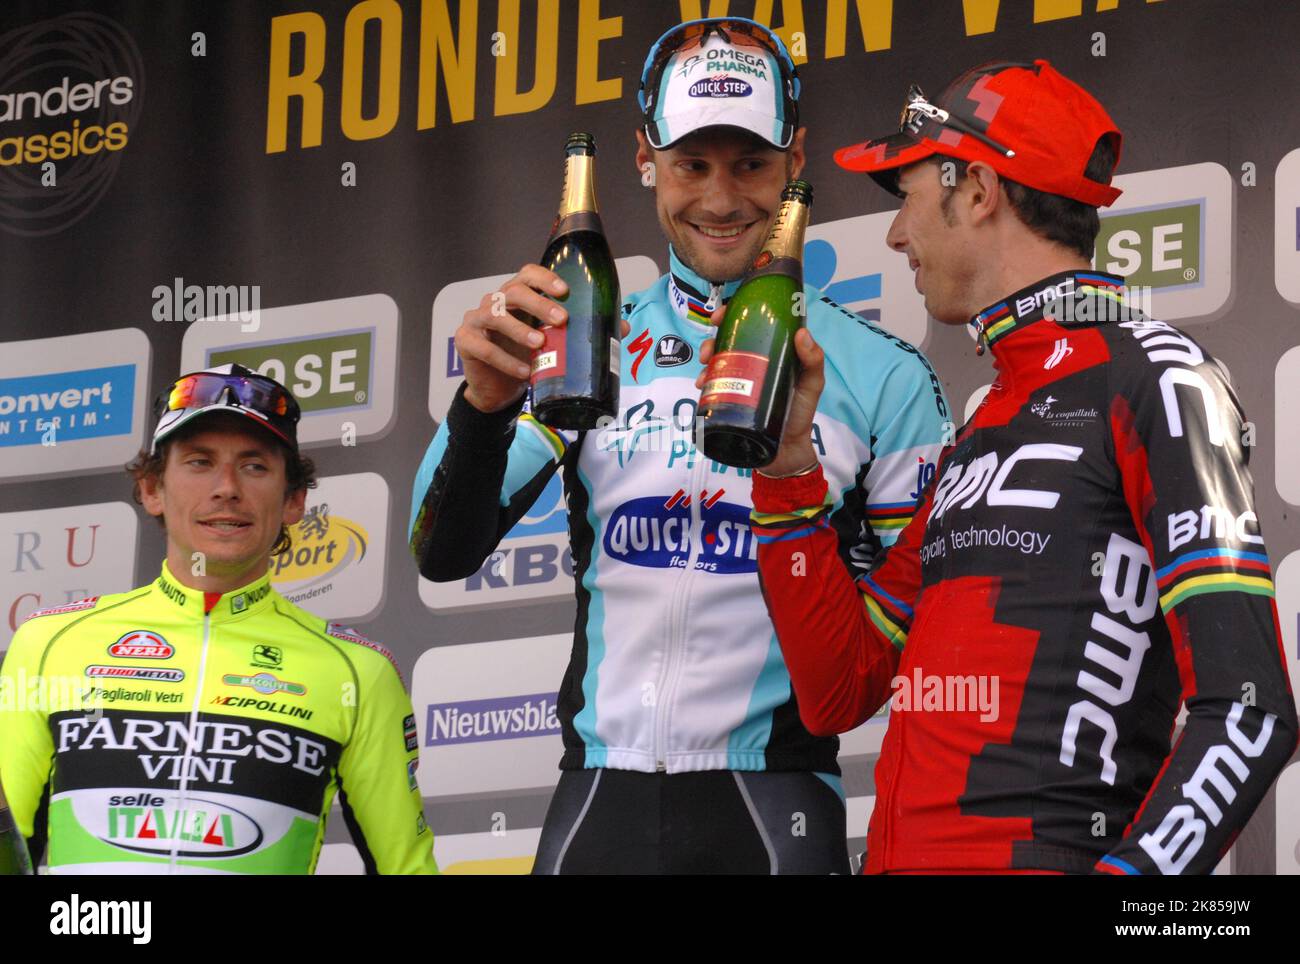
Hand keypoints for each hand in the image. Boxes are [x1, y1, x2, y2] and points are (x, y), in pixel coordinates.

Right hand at [456, 265, 632, 413]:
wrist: (498, 391)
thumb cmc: (526, 359)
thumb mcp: (555, 345)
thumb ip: (583, 333)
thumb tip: (624, 328)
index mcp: (518, 297)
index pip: (527, 274)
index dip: (545, 278)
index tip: (564, 290)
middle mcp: (496, 302)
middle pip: (513, 291)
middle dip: (538, 303)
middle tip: (561, 319)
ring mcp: (477, 320)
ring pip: (495, 314)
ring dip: (519, 329)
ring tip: (540, 344)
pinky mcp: (466, 342)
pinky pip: (483, 346)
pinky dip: (504, 359)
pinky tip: (523, 372)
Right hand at [695, 305, 824, 476]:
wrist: (786, 448)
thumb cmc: (802, 411)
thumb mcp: (812, 383)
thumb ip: (813, 360)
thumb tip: (802, 334)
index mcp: (772, 348)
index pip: (751, 322)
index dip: (733, 313)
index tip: (721, 315)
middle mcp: (753, 359)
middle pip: (728, 338)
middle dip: (712, 336)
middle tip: (709, 348)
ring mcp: (739, 378)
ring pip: (717, 358)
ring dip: (706, 356)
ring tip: (704, 365)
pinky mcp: (730, 397)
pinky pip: (713, 383)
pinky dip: (703, 380)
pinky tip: (702, 385)